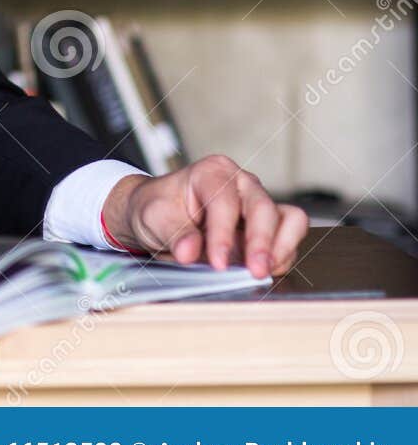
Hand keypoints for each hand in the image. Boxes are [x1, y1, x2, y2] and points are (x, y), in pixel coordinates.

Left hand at [103, 155, 309, 277]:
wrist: (160, 215)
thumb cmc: (159, 209)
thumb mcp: (155, 218)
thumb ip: (174, 235)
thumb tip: (189, 252)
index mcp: (212, 172)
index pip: (224, 202)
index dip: (223, 234)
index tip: (218, 263)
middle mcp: (241, 183)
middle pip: (263, 208)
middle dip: (261, 242)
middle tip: (254, 271)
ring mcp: (258, 203)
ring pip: (289, 219)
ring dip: (280, 249)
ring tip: (262, 272)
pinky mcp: (269, 225)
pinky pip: (290, 237)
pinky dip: (283, 255)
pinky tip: (266, 270)